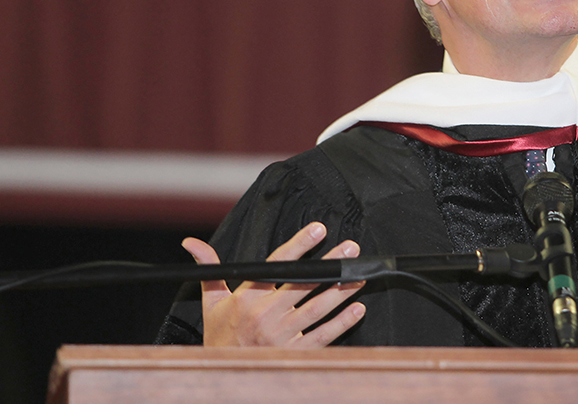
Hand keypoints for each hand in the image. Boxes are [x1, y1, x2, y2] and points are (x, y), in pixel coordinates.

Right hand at [182, 222, 365, 346]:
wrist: (223, 374)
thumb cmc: (220, 335)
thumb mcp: (212, 302)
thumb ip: (210, 269)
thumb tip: (190, 243)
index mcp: (248, 297)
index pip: (277, 265)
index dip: (298, 245)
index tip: (318, 229)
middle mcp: (266, 314)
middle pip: (304, 283)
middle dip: (330, 265)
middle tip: (351, 249)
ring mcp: (281, 335)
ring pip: (317, 308)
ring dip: (342, 292)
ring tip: (360, 276)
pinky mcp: (294, 353)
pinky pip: (322, 336)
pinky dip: (342, 323)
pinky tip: (357, 309)